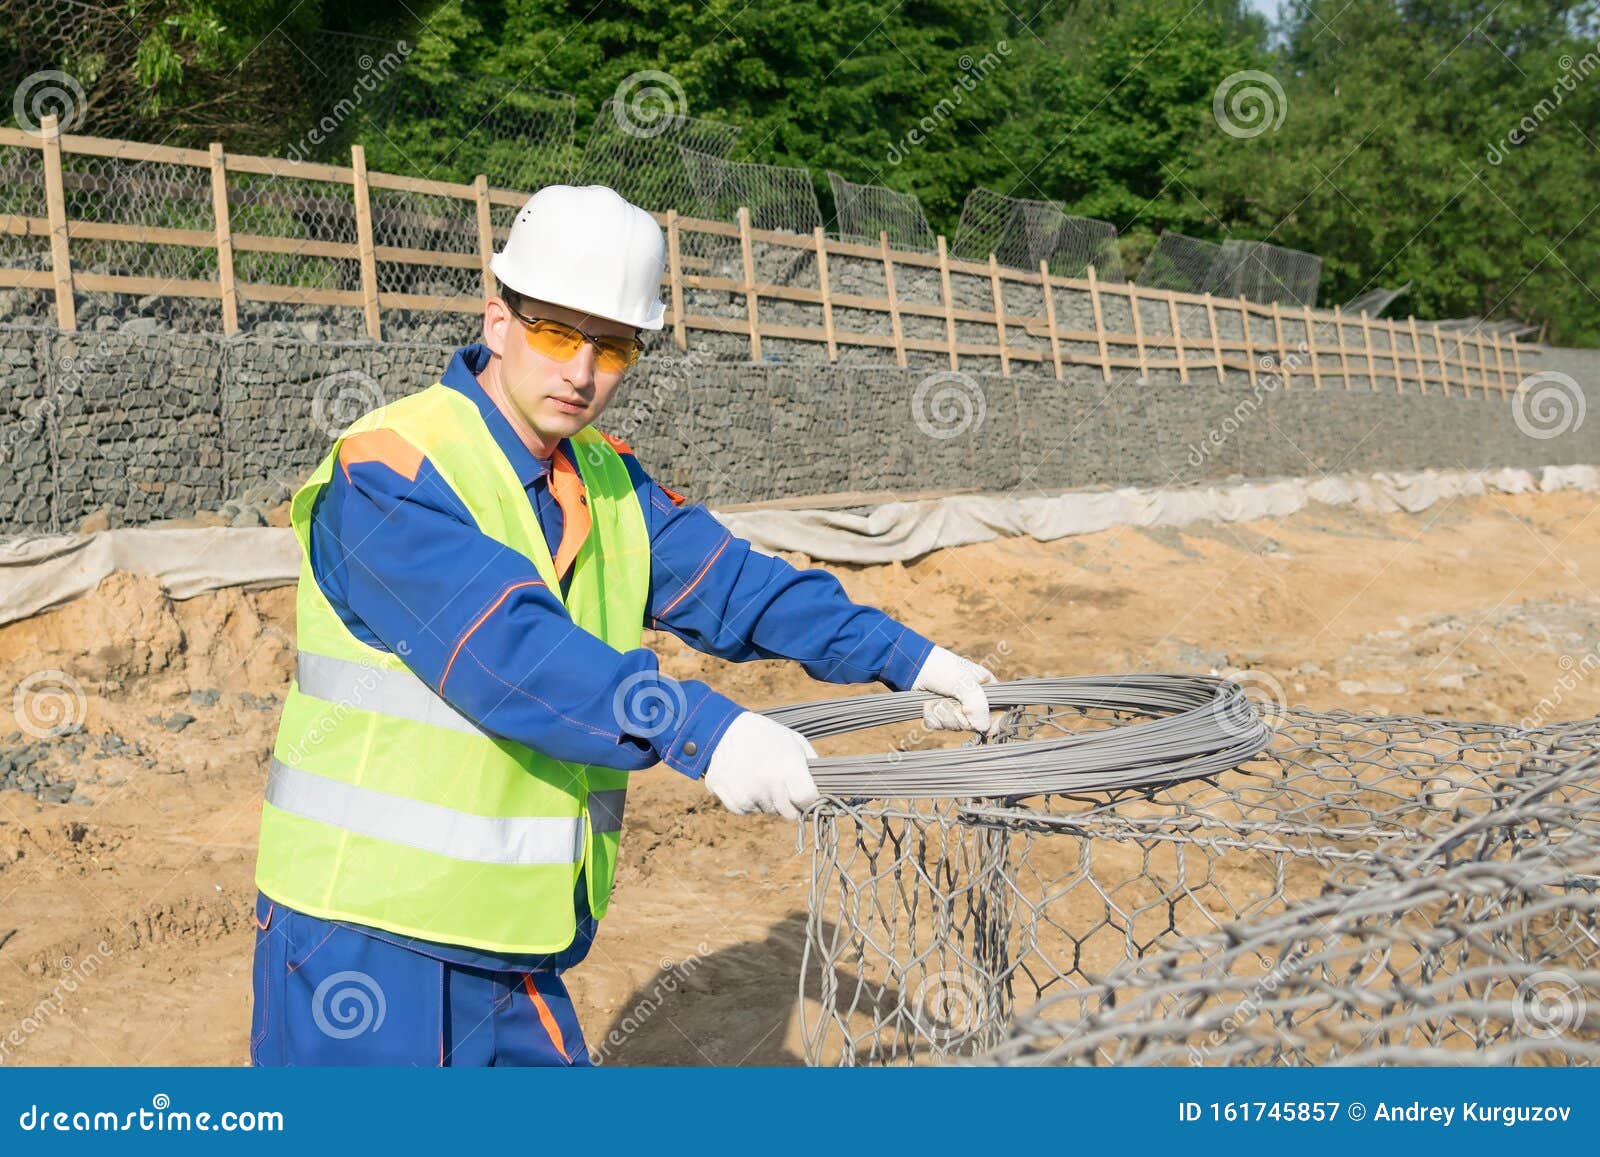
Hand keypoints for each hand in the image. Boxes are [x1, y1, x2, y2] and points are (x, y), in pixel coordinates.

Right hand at [703, 711, 819, 819]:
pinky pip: (747, 811)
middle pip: (789, 813)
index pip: (808, 800)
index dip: (810, 800)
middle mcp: (770, 784)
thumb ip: (811, 763)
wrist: (722, 730)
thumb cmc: (764, 734)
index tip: (808, 795)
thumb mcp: (794, 740)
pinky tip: (745, 781)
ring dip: (768, 801)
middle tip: (782, 784)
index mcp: (788, 767)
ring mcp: (750, 794)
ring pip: (768, 812)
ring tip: (760, 776)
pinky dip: (749, 802)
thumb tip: (824, 787)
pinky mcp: (732, 800)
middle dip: (790, 804)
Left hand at [912, 646, 997, 732]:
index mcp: (987, 689)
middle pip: (975, 724)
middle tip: (951, 702)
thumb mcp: (964, 683)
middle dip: (959, 716)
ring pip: (956, 727)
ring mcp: (956, 708)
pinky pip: (940, 726)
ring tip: (937, 699)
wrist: (911, 666)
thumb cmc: (942, 668)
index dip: (993, 722)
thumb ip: (977, 705)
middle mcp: (973, 700)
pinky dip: (932, 717)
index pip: (1000, 713)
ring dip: (944, 715)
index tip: (983, 724)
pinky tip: (928, 704)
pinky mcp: (940, 713)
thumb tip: (983, 728)